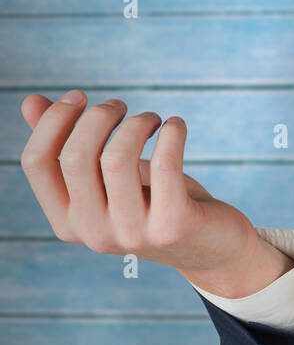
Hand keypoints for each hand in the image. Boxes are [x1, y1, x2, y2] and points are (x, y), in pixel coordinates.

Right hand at [19, 90, 278, 296]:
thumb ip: (67, 146)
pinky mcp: (172, 226)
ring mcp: (132, 234)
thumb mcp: (107, 178)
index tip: (80, 97)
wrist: (212, 248)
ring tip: (153, 120)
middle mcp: (92, 233)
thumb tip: (29, 102)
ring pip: (116, 157)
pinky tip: (176, 125)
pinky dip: (171, 132)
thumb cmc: (152, 203)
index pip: (35, 162)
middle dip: (98, 116)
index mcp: (66, 221)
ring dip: (137, 122)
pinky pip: (165, 164)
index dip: (53, 120)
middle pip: (75, 156)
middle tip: (122, 107)